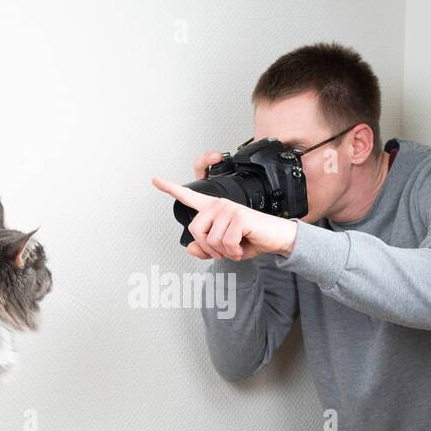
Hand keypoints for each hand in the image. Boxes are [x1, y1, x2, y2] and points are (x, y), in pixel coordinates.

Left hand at [151, 173, 297, 260]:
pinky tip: (241, 246)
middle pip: (195, 230)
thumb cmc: (250, 240)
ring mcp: (228, 209)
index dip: (170, 189)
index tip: (155, 179)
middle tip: (223, 250)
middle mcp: (219, 205)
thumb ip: (204, 250)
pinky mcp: (238, 217)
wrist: (275, 239)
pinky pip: (225, 243)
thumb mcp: (224, 249)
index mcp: (213, 209)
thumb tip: (190, 249)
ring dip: (224, 251)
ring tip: (236, 246)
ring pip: (210, 240)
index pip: (188, 196)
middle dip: (208, 247)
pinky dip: (233, 251)